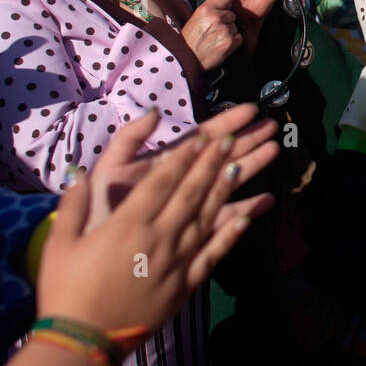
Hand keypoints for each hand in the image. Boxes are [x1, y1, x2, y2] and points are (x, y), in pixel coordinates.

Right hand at [35, 118, 278, 338]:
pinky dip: (231, 235)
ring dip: (224, 190)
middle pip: (191, 192)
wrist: (83, 343)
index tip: (203, 136)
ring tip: (240, 166)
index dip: (185, 155)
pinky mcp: (186, 285)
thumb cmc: (66, 290)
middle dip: (211, 163)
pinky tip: (245, 218)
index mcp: (127, 223)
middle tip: (229, 140)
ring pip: (207, 218)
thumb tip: (80, 174)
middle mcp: (158, 237)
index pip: (163, 180)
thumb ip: (72, 204)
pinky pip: (213, 255)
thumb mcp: (59, 243)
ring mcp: (176, 262)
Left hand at [84, 103, 278, 231]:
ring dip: (251, 167)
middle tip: (272, 126)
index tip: (249, 110)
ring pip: (227, 184)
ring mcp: (190, 208)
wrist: (91, 254)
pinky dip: (246, 212)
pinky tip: (266, 202)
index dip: (225, 123)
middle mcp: (181, 183)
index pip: (201, 138)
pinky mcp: (194, 235)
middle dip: (247, 140)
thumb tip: (155, 111)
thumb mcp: (110, 167)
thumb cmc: (98, 210)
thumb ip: (130, 139)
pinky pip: (224, 221)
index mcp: (165, 164)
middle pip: (220, 157)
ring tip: (274, 151)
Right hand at [181, 0, 242, 70]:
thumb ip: (210, 10)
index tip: (223, 8)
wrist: (188, 59)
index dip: (226, 4)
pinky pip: (239, 37)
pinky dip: (233, 42)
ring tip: (216, 38)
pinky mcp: (231, 42)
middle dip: (226, 21)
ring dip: (229, 32)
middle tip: (214, 29)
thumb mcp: (195, 19)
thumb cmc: (190, 41)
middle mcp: (216, 18)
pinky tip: (220, 44)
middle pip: (232, 14)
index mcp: (205, 9)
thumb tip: (223, 6)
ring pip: (235, 26)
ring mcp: (225, 30)